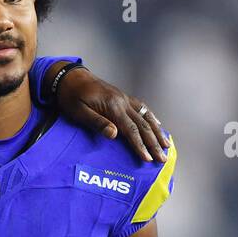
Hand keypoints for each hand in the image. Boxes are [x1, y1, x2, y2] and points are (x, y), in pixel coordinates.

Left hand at [54, 66, 169, 162]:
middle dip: (154, 143)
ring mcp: (124, 98)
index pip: (131, 130)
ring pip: (146, 116)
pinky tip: (158, 125)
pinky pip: (142, 108)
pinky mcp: (122, 97)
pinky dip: (152, 118)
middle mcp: (123, 101)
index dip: (140, 145)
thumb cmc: (71, 96)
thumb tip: (115, 134)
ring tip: (167, 145)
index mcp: (113, 106)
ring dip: (157, 131)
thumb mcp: (79, 112)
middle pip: (143, 125)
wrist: (70, 77)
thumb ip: (97, 122)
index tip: (148, 159)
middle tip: (163, 158)